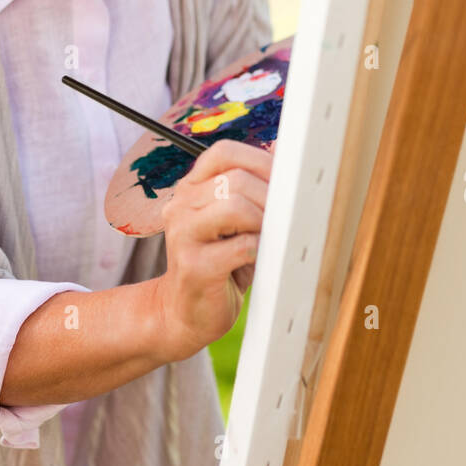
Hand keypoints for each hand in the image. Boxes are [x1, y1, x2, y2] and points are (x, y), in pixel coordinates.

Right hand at [152, 138, 274, 362]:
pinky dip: (258, 252)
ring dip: (263, 223)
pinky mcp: (194, 267)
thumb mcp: (235, 222)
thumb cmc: (219, 263)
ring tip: (265, 240)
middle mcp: (180, 206)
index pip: (223, 153)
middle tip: (281, 220)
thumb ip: (251, 190)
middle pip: (236, 180)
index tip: (282, 183)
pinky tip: (255, 261)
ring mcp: (183, 235)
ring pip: (236, 206)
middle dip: (269, 198)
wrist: (185, 312)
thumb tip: (284, 154)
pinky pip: (241, 246)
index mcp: (190, 189)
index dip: (260, 161)